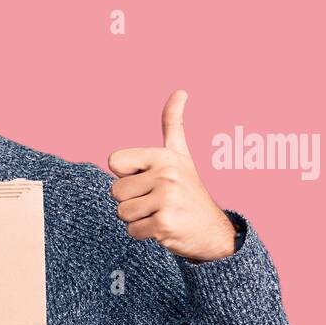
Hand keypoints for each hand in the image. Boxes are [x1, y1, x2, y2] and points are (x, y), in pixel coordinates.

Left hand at [107, 89, 235, 261]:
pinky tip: (162, 227)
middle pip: (116, 191)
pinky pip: (132, 230)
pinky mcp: (165, 223)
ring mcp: (167, 199)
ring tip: (159, 213)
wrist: (212, 230)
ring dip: (136, 218)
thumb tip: (180, 91)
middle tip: (155, 202)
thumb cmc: (188, 191)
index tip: (147, 179)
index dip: (125, 175)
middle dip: (130, 200)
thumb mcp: (180, 155)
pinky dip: (143, 233)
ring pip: (122, 212)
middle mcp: (166, 174)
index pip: (114, 161)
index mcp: (164, 156)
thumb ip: (174, 124)